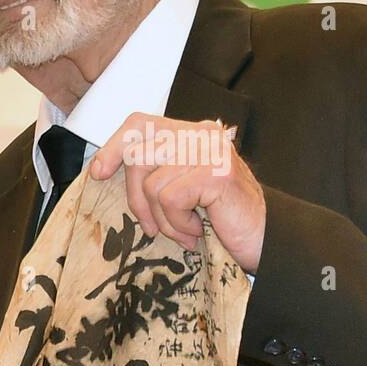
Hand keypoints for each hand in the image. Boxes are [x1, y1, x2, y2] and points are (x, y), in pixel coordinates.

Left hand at [89, 113, 266, 272]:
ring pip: (151, 184)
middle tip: (154, 226)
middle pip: (137, 156)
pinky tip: (199, 229)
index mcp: (192, 134)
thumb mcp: (180, 191)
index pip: (140, 124)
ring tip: (187, 228)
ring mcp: (211, 151)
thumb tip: (101, 168)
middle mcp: (202, 134)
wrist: (268, 240)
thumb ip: (152, 173)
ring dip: (163, 219)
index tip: (98, 172)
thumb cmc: (221, 220)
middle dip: (137, 200)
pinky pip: (170, 199)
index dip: (113, 147)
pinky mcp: (217, 173)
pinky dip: (178, 223)